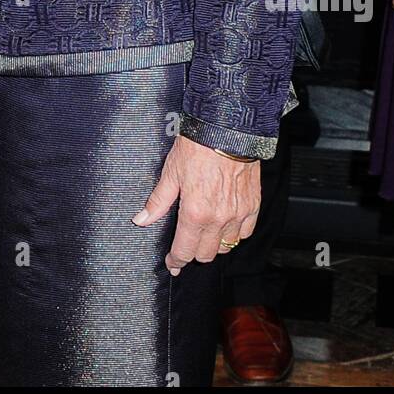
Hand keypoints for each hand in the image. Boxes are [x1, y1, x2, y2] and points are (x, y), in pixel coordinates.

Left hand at [132, 135, 260, 274]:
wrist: (226, 130)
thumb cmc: (197, 148)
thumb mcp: (170, 173)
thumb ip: (158, 202)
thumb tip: (141, 219)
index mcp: (194, 214)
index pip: (184, 250)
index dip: (176, 260)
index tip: (172, 262)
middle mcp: (218, 219)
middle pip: (206, 254)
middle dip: (193, 252)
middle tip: (187, 245)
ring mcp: (238, 214)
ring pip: (226, 246)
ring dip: (214, 244)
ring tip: (206, 234)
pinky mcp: (252, 205)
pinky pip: (245, 232)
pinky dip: (235, 233)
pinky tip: (226, 225)